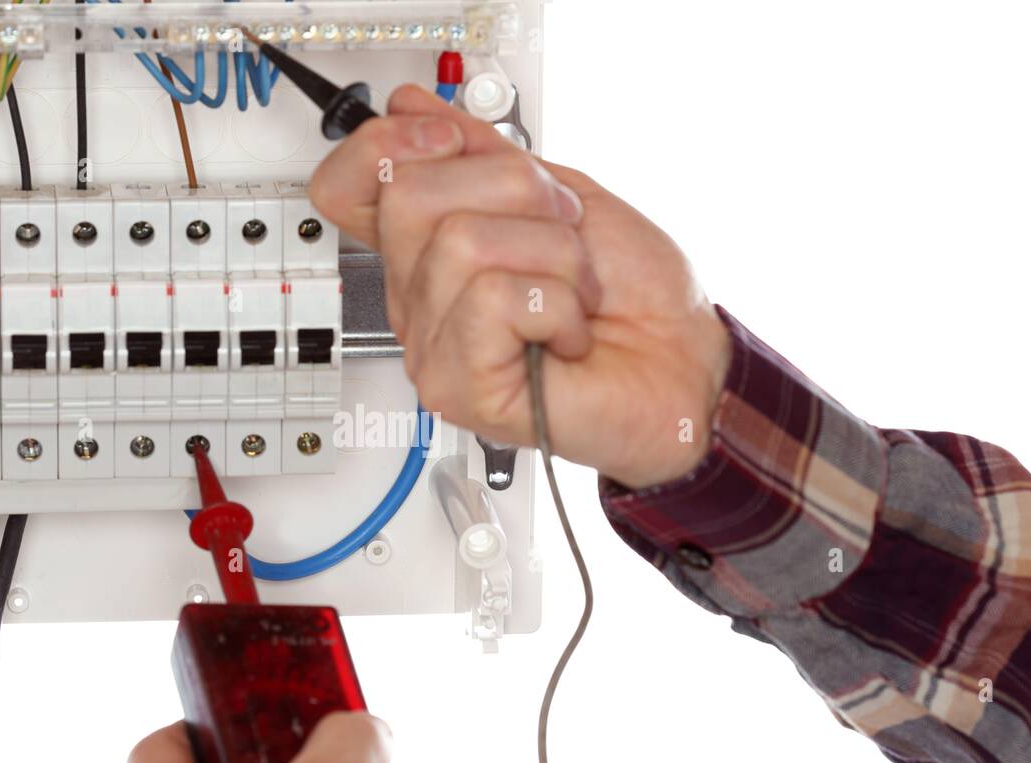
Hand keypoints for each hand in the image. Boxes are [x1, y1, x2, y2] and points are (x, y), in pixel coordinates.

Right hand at [310, 85, 731, 488]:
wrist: (685, 364)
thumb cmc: (635, 295)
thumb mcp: (561, 194)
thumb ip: (484, 154)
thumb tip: (412, 107)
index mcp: (432, 248)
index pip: (346, 185)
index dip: (388, 143)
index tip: (454, 140)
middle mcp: (421, 297)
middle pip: (409, 195)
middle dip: (517, 192)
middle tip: (560, 235)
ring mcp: (433, 346)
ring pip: (460, 242)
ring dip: (552, 256)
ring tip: (573, 294)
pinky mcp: (458, 387)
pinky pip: (491, 298)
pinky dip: (555, 305)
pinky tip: (565, 335)